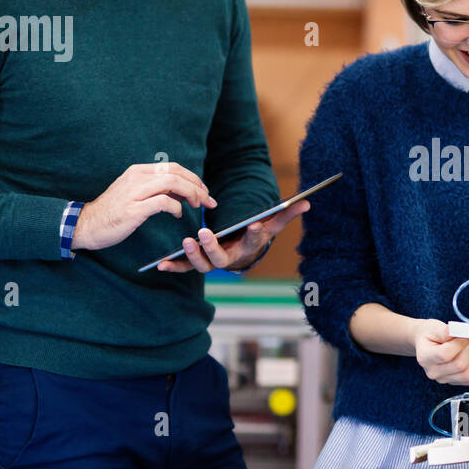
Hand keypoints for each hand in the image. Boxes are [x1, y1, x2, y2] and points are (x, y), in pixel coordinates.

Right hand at [74, 162, 216, 251]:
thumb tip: (181, 192)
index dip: (192, 178)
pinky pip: (163, 202)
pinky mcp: (134, 209)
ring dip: (191, 194)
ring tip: (198, 206)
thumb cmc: (112, 212)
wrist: (86, 224)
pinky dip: (176, 207)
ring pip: (173, 184)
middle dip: (198, 186)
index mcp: (138, 171)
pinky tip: (178, 214)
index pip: (173, 167)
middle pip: (177, 174)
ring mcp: (134, 192)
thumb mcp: (133, 193)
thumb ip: (154, 189)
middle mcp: (137, 178)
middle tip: (208, 200)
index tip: (203, 190)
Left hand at [157, 199, 309, 273]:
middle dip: (211, 247)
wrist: (242, 251)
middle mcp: (230, 258)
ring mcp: (212, 262)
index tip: (254, 224)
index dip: (254, 234)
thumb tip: (307, 202)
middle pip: (221, 258)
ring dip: (192, 255)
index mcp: (249, 248)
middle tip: (204, 233)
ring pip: (202, 265)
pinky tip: (162, 263)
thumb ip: (287, 213)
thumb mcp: (272, 224)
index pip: (254, 241)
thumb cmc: (256, 234)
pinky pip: (185, 266)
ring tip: (186, 240)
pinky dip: (174, 266)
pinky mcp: (198, 262)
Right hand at [413, 319, 468, 385]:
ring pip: (468, 374)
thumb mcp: (434, 327)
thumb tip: (460, 332)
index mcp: (425, 357)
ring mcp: (444, 379)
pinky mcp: (454, 382)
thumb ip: (446, 330)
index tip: (464, 334)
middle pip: (459, 366)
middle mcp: (433, 372)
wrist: (427, 343)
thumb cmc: (430, 334)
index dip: (460, 343)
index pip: (445, 355)